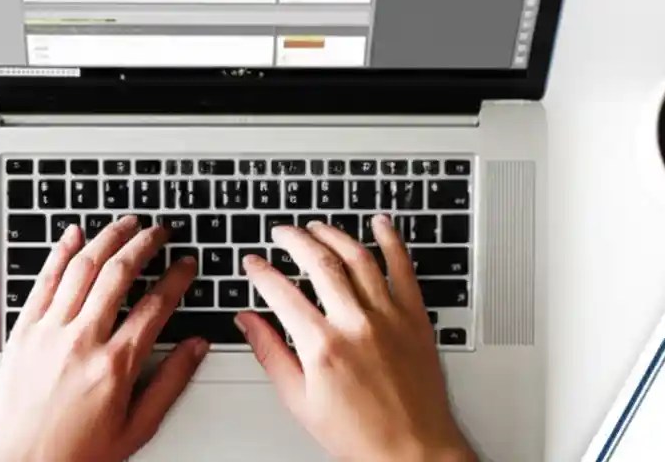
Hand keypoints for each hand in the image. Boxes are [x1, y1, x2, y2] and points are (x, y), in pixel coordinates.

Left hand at [0, 216, 207, 461]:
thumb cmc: (74, 453)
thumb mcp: (136, 428)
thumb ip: (171, 383)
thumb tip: (196, 348)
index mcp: (115, 366)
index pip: (156, 306)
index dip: (176, 278)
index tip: (185, 265)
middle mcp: (82, 342)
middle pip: (120, 274)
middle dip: (145, 244)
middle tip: (160, 232)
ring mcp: (50, 332)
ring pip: (83, 267)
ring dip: (108, 238)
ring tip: (126, 224)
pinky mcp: (24, 331)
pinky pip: (45, 280)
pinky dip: (61, 252)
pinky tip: (74, 234)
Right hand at [236, 215, 476, 461]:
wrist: (412, 451)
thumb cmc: (360, 435)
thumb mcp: (300, 401)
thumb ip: (271, 354)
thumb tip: (249, 322)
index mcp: (323, 347)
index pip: (281, 292)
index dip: (262, 271)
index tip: (254, 263)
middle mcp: (356, 324)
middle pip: (319, 262)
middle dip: (294, 240)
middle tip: (282, 233)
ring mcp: (389, 316)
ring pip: (358, 256)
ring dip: (334, 234)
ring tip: (317, 227)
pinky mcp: (415, 317)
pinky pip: (404, 268)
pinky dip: (392, 241)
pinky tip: (381, 225)